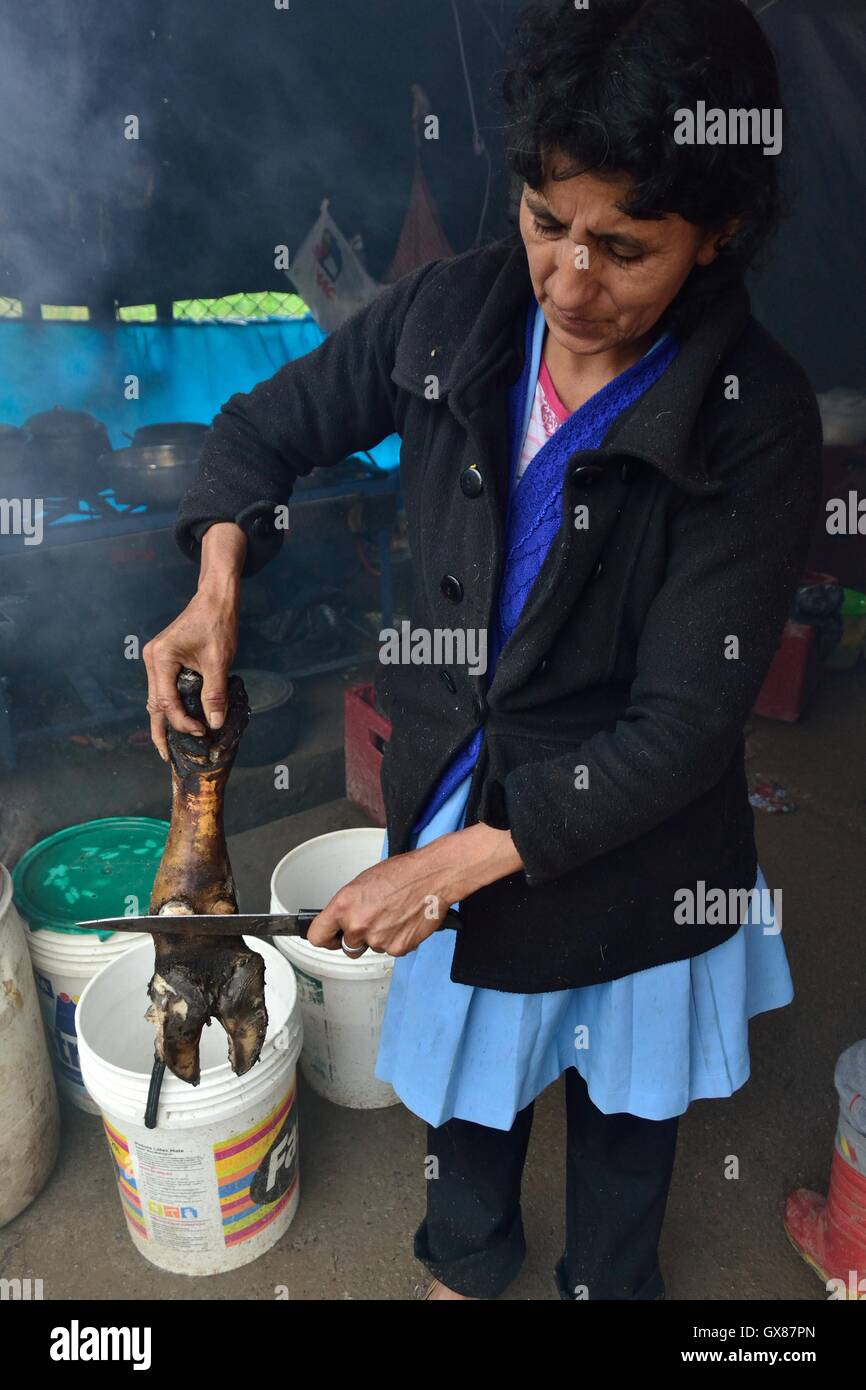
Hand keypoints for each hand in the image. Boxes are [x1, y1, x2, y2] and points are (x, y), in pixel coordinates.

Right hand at [143, 522, 245, 758]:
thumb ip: (215, 694)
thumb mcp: (219, 661)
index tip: (202, 731)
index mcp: (161, 658)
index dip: (183, 721)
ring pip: (157, 698)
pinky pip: (165, 689)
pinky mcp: (166, 660)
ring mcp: (157, 660)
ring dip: (166, 720)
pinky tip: (180, 722)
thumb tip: (213, 724)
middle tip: (167, 758)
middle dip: (161, 731)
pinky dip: (172, 706)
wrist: (216, 598)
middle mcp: (153, 660)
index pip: (165, 701)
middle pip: (154, 703)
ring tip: (169, 747)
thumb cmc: (217, 623)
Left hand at [306, 822, 523, 956]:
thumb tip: (340, 920)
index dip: (325, 938)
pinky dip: (397, 940)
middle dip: (358, 937)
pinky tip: (405, 922)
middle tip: (374, 920)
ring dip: (379, 938)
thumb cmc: (401, 873)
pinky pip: (391, 951)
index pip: (317, 936)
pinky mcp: (397, 948)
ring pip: (371, 948)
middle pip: (347, 947)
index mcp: (343, 905)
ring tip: (394, 916)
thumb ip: (347, 905)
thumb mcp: (362, 882)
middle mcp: (357, 925)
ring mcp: (377, 940)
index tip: (330, 937)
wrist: (432, 877)